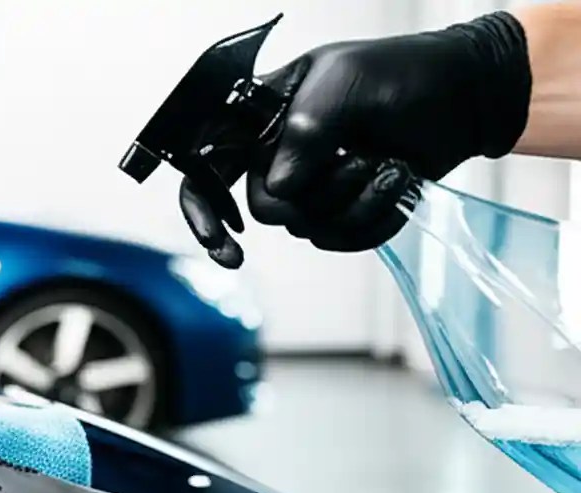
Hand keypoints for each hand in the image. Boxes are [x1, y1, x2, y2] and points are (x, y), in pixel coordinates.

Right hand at [184, 11, 531, 264]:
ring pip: (308, 228)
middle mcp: (278, 156)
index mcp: (261, 119)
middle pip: (267, 210)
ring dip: (356, 203)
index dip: (204, 210)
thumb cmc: (401, 74)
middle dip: (319, 195)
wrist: (463, 96)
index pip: (208, 168)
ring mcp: (312, 186)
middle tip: (357, 161)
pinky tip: (396, 184)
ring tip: (386, 164)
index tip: (226, 244)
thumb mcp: (344, 83)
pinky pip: (342, 240)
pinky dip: (376, 220)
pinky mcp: (345, 210)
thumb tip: (281, 187)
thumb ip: (303, 132)